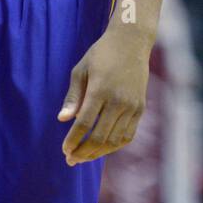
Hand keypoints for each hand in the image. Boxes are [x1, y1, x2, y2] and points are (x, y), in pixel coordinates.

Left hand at [58, 25, 150, 163]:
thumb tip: (62, 120)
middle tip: (70, 160)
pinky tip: (102, 149)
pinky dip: (114, 146)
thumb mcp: (80, 70)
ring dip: (97, 153)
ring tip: (83, 157)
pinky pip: (128, 135)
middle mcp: (118, 101)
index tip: (64, 149)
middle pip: (99, 137)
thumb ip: (72, 97)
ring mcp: (132, 106)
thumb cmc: (101, 54)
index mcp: (100, 90)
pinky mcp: (140, 109)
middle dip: (83, 152)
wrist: (131, 42)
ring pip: (114, 141)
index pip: (84, 124)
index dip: (73, 140)